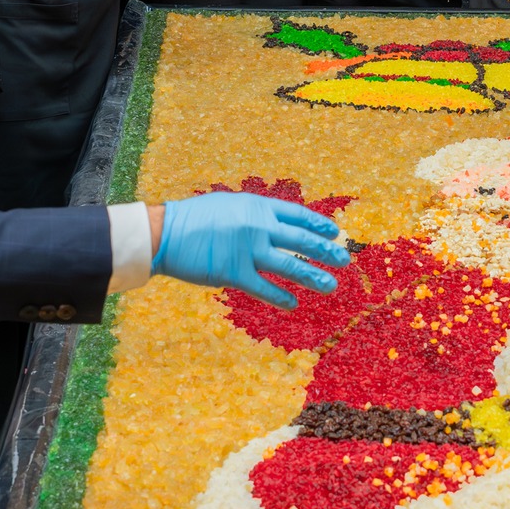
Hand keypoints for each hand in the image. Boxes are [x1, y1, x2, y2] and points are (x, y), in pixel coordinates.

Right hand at [153, 192, 352, 309]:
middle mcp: (258, 227)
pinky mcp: (234, 273)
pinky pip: (264, 288)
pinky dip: (281, 296)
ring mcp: (248, 250)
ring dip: (313, 276)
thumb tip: (273, 223)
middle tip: (344, 260)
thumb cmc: (194, 218)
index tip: (335, 232)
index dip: (318, 224)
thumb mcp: (230, 205)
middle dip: (325, 251)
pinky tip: (293, 303)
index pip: (298, 215)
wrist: (165, 232)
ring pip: (290, 266)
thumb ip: (254, 214)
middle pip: (301, 240)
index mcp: (258, 207)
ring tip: (330, 285)